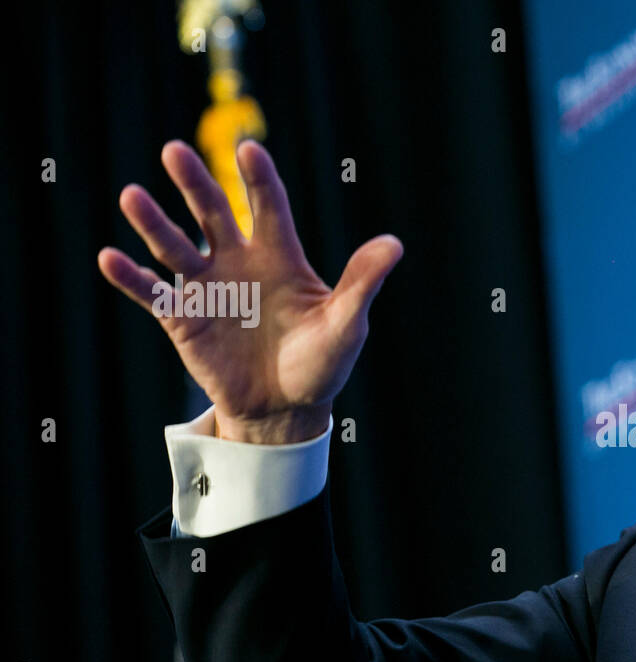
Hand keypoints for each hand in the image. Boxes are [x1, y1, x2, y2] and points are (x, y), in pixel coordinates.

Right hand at [97, 140, 403, 442]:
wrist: (287, 408)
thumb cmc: (322, 362)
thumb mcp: (347, 324)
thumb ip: (362, 283)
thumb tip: (394, 245)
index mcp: (279, 256)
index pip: (269, 206)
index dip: (258, 179)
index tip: (247, 149)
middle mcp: (239, 262)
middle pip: (213, 213)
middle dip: (195, 183)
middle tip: (174, 151)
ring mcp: (208, 289)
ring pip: (175, 247)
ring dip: (153, 223)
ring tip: (132, 196)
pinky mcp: (184, 320)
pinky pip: (153, 294)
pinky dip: (132, 278)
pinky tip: (109, 258)